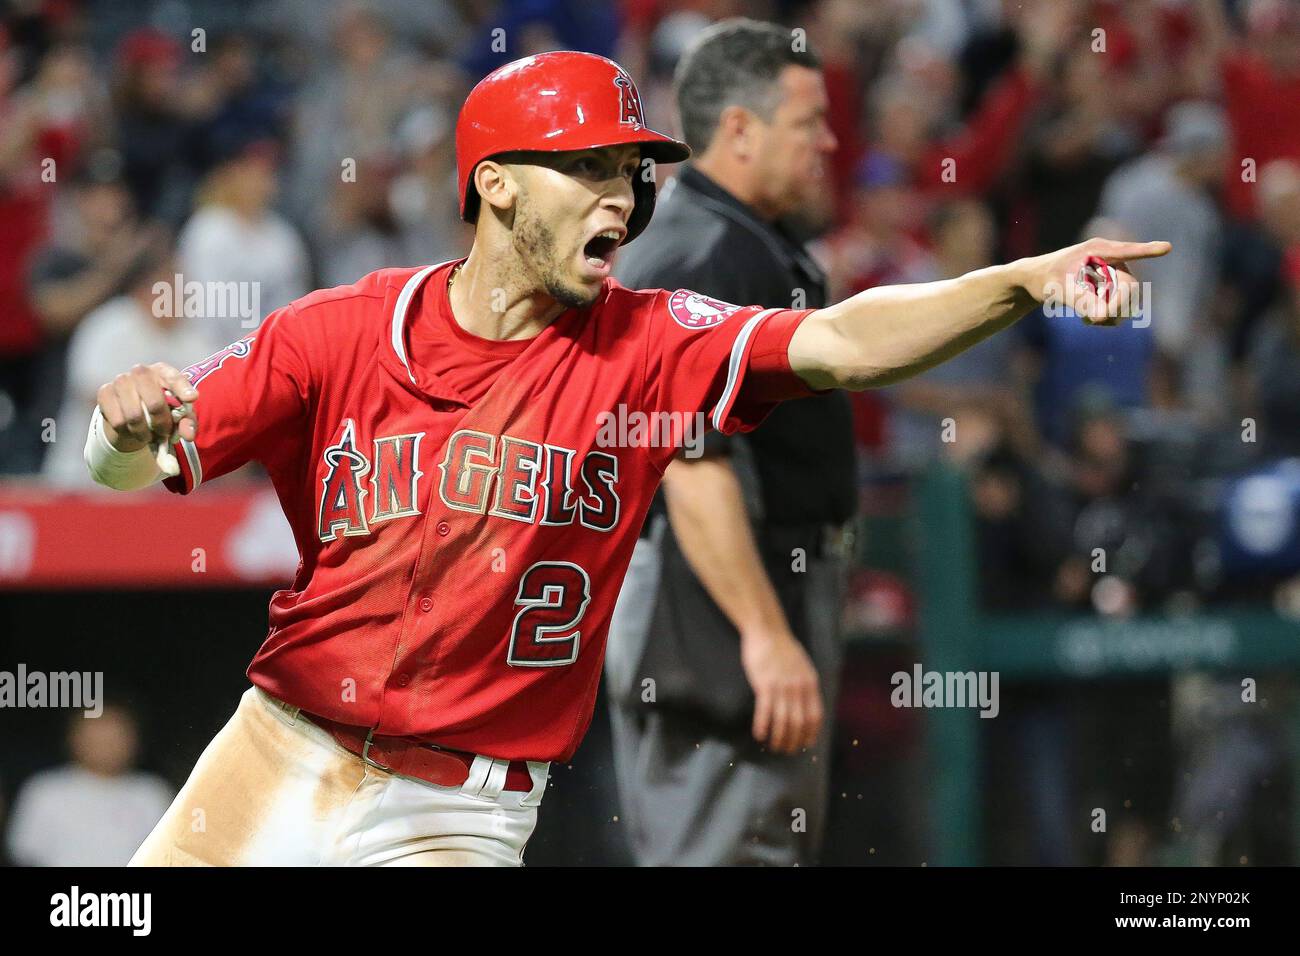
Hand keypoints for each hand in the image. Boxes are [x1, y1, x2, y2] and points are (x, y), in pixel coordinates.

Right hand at [96, 363, 198, 452]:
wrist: (130, 413)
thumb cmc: (161, 410)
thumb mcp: (178, 416)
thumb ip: (186, 423)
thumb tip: (188, 435)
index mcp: (163, 372)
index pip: (174, 378)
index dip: (183, 389)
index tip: (192, 399)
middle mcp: (141, 371)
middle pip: (155, 402)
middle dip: (162, 424)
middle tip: (164, 434)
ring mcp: (121, 380)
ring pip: (135, 415)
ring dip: (145, 433)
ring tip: (150, 436)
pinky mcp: (104, 393)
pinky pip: (118, 421)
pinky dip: (129, 433)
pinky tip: (133, 431)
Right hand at [741, 629, 823, 754]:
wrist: (767, 631)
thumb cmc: (783, 649)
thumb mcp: (803, 667)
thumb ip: (806, 685)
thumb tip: (807, 706)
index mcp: (810, 684)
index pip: (815, 717)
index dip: (810, 734)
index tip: (804, 744)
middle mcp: (798, 687)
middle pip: (799, 723)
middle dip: (793, 741)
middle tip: (786, 750)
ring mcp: (782, 686)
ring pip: (783, 721)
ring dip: (778, 738)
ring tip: (773, 746)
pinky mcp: (764, 684)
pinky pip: (765, 711)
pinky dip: (763, 726)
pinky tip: (759, 735)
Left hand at [1019, 236, 1170, 325]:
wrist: (1035, 282)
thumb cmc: (1044, 279)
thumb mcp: (1058, 290)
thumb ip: (1080, 301)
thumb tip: (1101, 317)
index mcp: (1097, 251)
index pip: (1126, 251)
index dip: (1147, 250)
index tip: (1167, 247)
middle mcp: (1111, 261)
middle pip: (1129, 287)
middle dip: (1117, 307)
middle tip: (1097, 321)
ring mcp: (1113, 274)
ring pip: (1128, 300)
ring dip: (1112, 315)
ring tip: (1088, 320)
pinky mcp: (1112, 288)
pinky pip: (1121, 307)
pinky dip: (1107, 317)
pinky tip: (1088, 319)